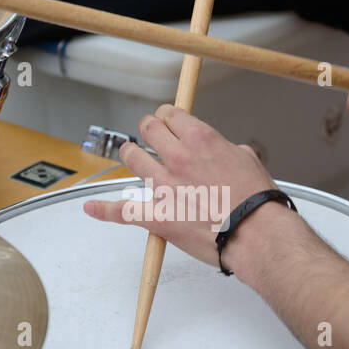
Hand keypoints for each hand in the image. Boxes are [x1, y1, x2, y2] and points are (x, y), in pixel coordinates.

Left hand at [83, 104, 279, 269]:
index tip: (168, 120)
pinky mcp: (157, 216)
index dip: (168, 115)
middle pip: (149, 128)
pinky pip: (123, 211)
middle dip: (149, 128)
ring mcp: (164, 186)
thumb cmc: (257, 203)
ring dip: (131, 154)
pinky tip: (92, 208)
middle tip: (151, 133)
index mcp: (201, 140)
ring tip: (131, 154)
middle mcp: (179, 158)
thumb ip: (228, 150)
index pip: (172, 114)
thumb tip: (225, 151)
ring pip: (132, 157)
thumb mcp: (248, 161)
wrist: (255, 234)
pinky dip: (104, 210)